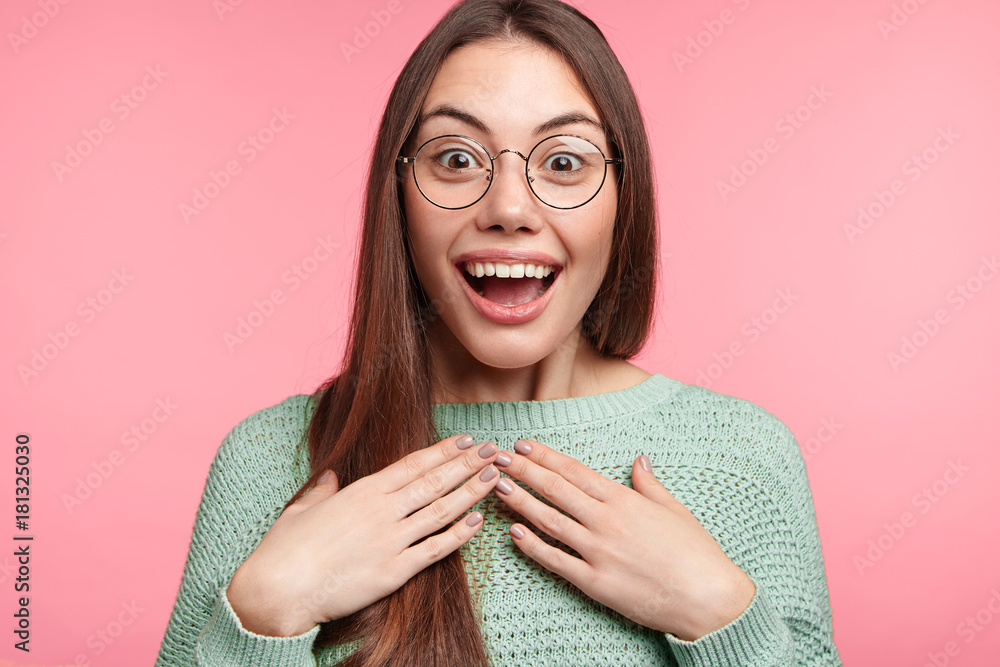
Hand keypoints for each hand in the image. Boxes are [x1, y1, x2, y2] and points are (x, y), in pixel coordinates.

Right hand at [227, 434, 500, 636]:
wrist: (278, 590)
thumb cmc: (284, 550)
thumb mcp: (301, 508)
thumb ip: (321, 489)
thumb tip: (330, 476)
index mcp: (361, 492)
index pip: (412, 464)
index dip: (443, 451)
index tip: (466, 439)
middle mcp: (381, 511)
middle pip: (434, 481)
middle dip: (467, 464)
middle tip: (493, 450)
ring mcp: (390, 541)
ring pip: (441, 511)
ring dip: (471, 493)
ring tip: (494, 477)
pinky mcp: (394, 572)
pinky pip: (435, 549)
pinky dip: (459, 535)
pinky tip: (478, 522)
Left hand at [492, 439, 755, 640]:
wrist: (709, 598)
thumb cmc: (696, 552)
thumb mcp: (674, 509)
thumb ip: (649, 484)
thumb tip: (638, 459)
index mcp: (624, 500)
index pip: (574, 471)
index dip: (546, 457)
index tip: (524, 445)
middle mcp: (606, 521)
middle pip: (556, 490)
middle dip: (524, 471)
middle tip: (499, 457)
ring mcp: (598, 552)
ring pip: (549, 520)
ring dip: (520, 501)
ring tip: (498, 486)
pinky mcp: (595, 582)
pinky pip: (555, 561)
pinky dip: (532, 545)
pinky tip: (514, 532)